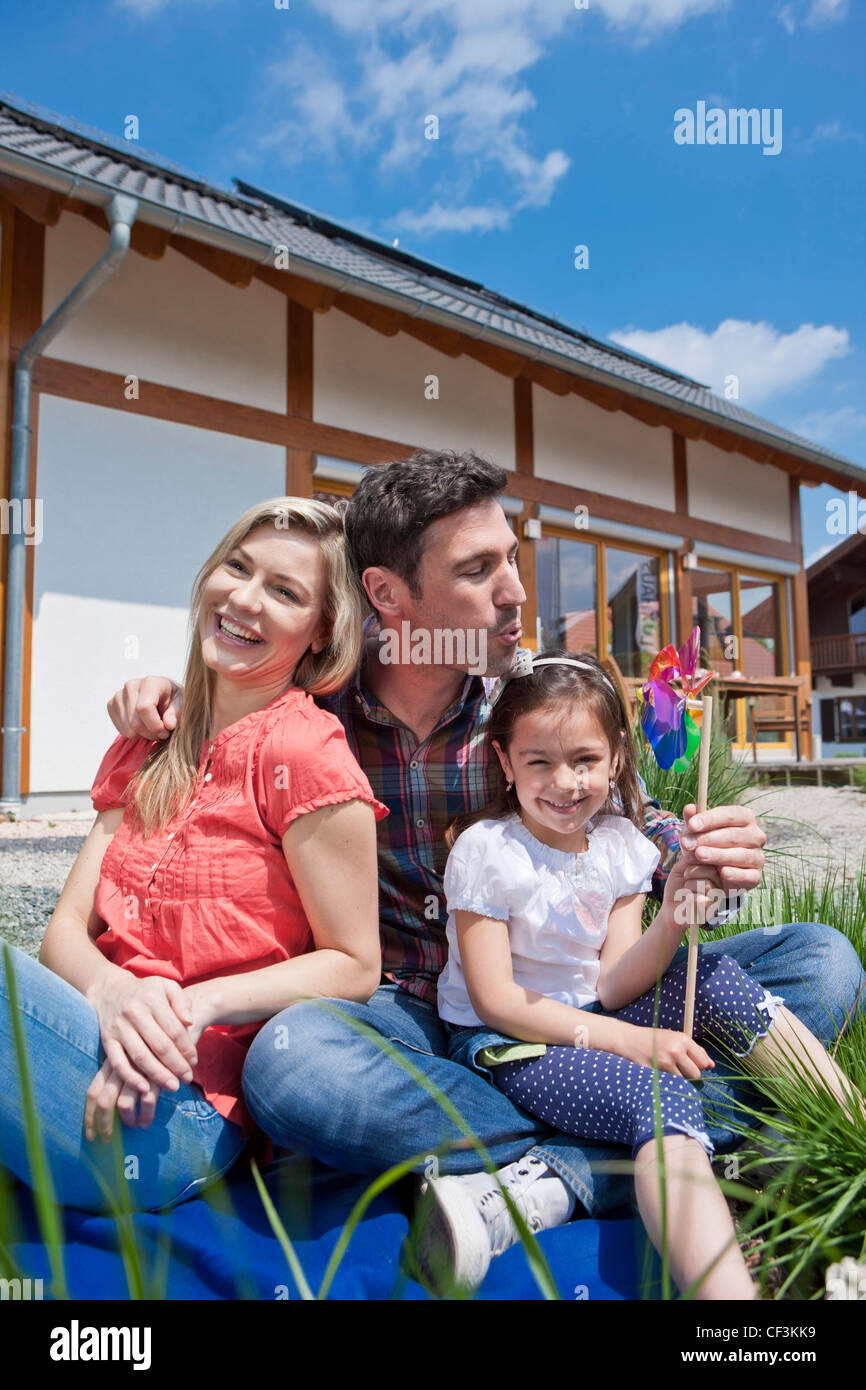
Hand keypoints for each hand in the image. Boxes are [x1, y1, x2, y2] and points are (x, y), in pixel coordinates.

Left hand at [84, 1059, 161, 1141]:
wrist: (175, 1037)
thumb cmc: (150, 1053)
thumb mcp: (129, 1059)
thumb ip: (117, 1078)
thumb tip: (104, 1111)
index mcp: (111, 1063)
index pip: (93, 1092)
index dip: (89, 1116)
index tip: (91, 1135)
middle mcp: (121, 1066)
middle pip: (104, 1101)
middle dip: (104, 1125)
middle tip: (107, 1139)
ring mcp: (138, 1070)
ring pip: (124, 1103)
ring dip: (127, 1120)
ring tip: (134, 1124)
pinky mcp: (156, 1074)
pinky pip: (147, 1101)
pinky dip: (146, 1116)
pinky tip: (146, 1122)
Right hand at [88, 973, 198, 1094]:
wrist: (110, 990)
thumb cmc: (146, 991)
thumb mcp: (166, 986)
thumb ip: (181, 1001)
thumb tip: (190, 1022)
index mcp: (152, 999)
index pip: (174, 1029)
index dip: (186, 1048)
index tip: (194, 1061)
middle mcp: (134, 1012)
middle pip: (159, 1045)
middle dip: (176, 1065)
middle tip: (187, 1078)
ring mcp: (119, 1027)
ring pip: (140, 1056)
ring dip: (158, 1075)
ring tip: (172, 1086)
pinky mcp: (106, 1040)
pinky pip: (118, 1063)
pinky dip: (130, 1078)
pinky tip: (145, 1088)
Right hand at [107, 675, 182, 740]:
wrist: (161, 692)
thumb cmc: (173, 698)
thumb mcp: (181, 703)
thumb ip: (176, 713)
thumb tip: (168, 724)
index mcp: (150, 682)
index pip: (144, 708)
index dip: (155, 726)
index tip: (165, 732)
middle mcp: (131, 686)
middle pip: (135, 723)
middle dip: (151, 733)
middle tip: (162, 733)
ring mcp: (119, 695)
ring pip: (128, 729)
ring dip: (143, 734)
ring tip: (153, 726)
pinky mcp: (111, 705)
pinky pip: (121, 730)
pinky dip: (134, 733)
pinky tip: (143, 724)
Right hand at [622, 1024, 714, 1078]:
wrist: (629, 1040)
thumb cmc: (654, 1039)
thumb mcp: (674, 1038)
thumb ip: (694, 1051)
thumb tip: (712, 1065)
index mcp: (682, 1039)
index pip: (702, 1061)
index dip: (699, 1065)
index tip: (690, 1063)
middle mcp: (676, 1049)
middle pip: (696, 1074)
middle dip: (690, 1075)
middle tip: (679, 1068)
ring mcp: (665, 1062)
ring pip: (684, 1081)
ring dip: (678, 1078)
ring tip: (667, 1068)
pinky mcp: (656, 1072)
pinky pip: (671, 1083)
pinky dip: (668, 1081)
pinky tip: (660, 1071)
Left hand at [661, 853, 724, 929]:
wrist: (670, 909)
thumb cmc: (677, 887)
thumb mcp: (681, 867)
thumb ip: (689, 858)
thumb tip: (697, 848)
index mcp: (715, 869)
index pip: (712, 856)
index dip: (696, 857)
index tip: (686, 865)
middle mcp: (721, 881)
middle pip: (710, 869)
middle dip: (691, 872)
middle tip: (686, 879)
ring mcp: (719, 895)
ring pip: (706, 884)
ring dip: (689, 886)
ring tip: (686, 891)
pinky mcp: (713, 909)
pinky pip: (702, 899)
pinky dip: (689, 898)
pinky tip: (688, 901)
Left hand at [679, 802, 764, 897]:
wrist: (714, 872)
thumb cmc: (707, 843)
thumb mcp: (697, 831)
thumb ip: (693, 819)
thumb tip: (689, 808)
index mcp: (745, 817)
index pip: (730, 815)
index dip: (710, 819)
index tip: (691, 825)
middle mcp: (755, 835)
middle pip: (734, 835)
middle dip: (709, 839)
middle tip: (688, 844)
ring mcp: (758, 856)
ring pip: (741, 855)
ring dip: (718, 855)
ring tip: (699, 855)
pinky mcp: (756, 876)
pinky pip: (748, 875)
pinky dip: (736, 874)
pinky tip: (722, 873)